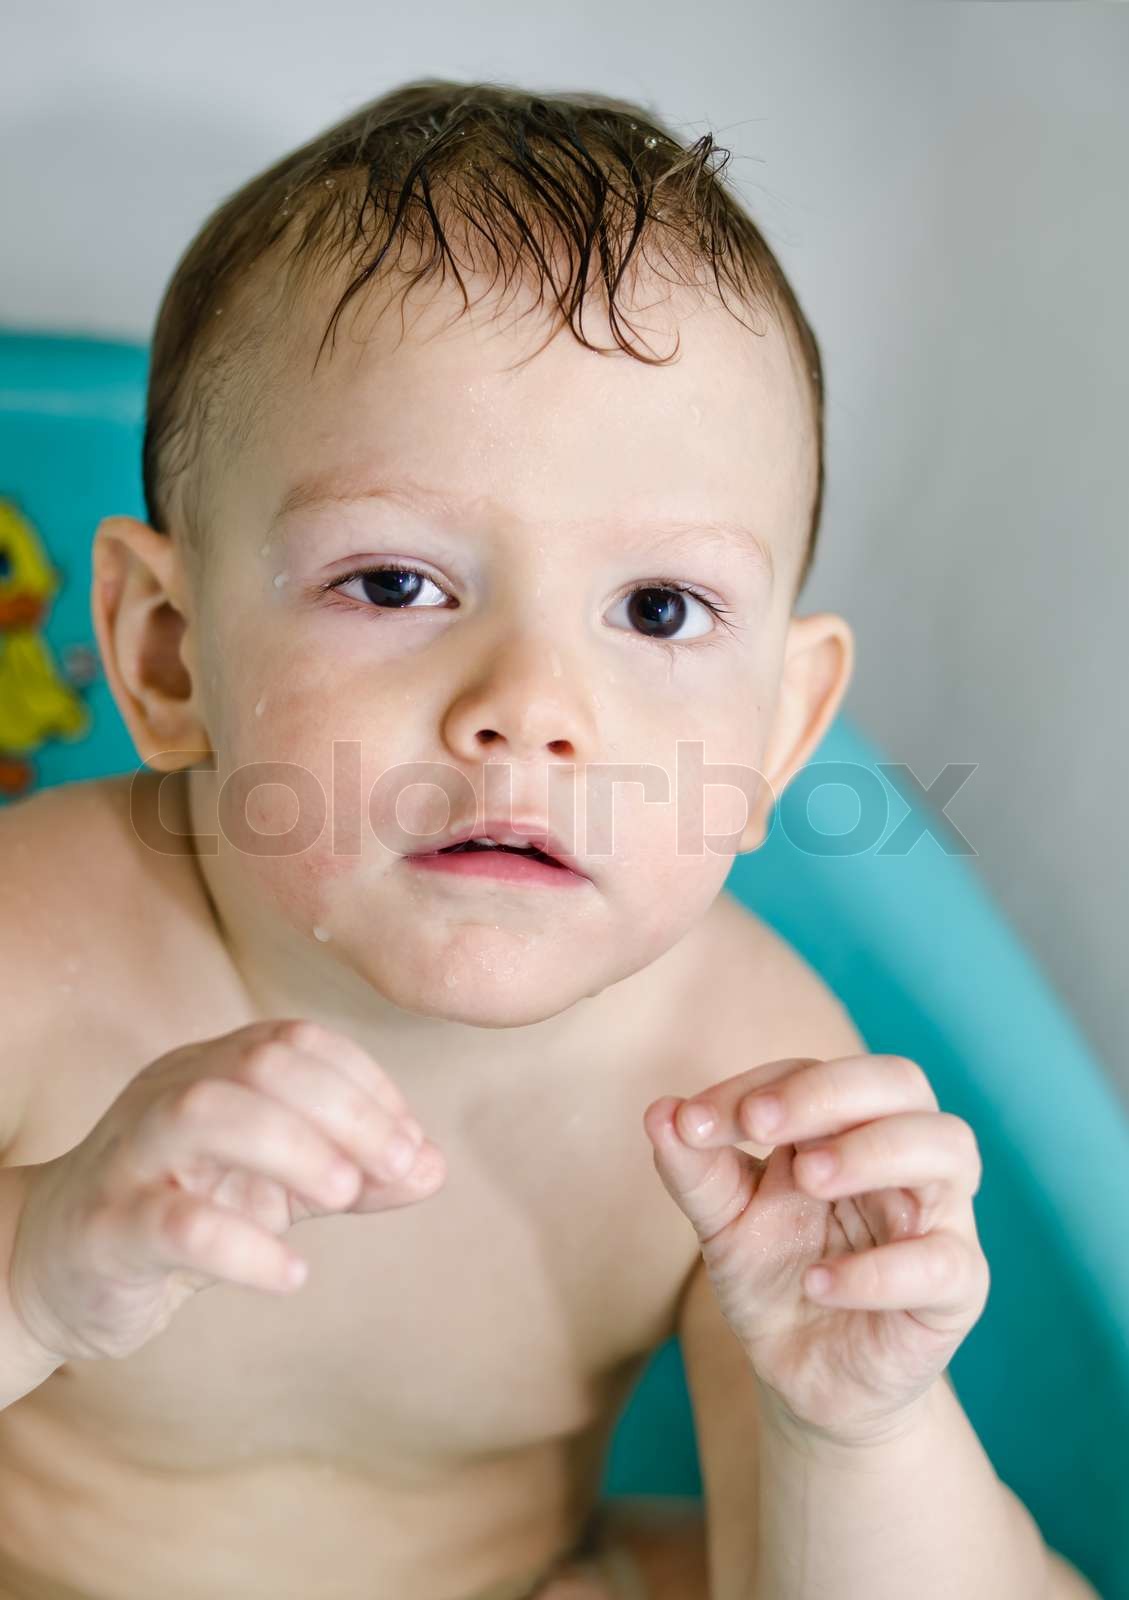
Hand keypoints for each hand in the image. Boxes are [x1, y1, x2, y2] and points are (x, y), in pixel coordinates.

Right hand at [9, 1018, 444, 1362]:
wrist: (54, 1269)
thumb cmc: (183, 1210)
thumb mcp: (276, 1187)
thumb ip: (353, 1173)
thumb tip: (434, 1168)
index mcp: (213, 1068)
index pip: (299, 1041)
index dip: (368, 1086)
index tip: (412, 1149)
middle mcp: (169, 1094)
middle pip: (260, 1064)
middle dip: (346, 1111)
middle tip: (399, 1170)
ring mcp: (130, 1157)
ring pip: (204, 1115)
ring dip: (291, 1148)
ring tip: (342, 1195)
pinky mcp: (104, 1231)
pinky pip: (170, 1223)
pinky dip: (243, 1246)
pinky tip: (292, 1272)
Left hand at [643, 1054, 989, 1447]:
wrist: (806, 1377)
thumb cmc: (775, 1278)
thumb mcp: (723, 1222)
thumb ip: (695, 1169)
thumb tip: (659, 1111)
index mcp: (845, 1126)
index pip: (814, 1073)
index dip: (758, 1085)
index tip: (695, 1122)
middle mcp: (903, 1156)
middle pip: (900, 1082)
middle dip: (828, 1092)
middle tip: (762, 1123)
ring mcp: (938, 1217)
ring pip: (949, 1147)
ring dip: (874, 1151)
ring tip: (807, 1180)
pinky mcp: (957, 1289)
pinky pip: (943, 1262)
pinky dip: (879, 1268)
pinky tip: (819, 1282)